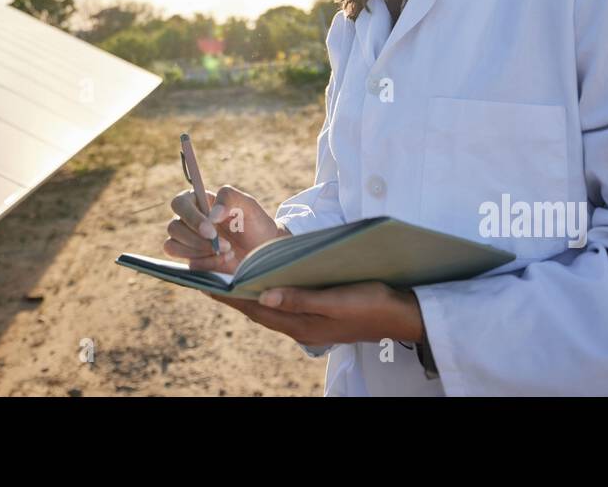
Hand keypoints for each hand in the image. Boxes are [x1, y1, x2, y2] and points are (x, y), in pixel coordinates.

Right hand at [164, 185, 282, 275]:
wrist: (264, 252)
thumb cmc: (255, 224)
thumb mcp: (248, 205)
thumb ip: (229, 198)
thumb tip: (211, 214)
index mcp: (198, 202)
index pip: (179, 204)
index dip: (191, 217)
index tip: (211, 229)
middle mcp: (189, 222)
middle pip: (173, 228)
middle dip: (197, 239)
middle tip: (224, 244)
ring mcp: (189, 243)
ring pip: (173, 246)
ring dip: (200, 251)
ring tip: (228, 250)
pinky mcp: (194, 261)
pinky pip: (188, 264)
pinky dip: (207, 264)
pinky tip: (226, 259)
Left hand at [208, 281, 425, 347]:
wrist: (403, 316)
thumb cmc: (372, 304)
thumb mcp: (335, 299)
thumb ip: (299, 298)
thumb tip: (261, 294)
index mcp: (301, 324)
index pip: (255, 309)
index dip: (229, 297)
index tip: (204, 285)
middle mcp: (301, 327)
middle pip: (258, 310)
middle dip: (234, 296)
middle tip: (209, 280)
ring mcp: (311, 325)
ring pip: (271, 309)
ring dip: (250, 295)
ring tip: (229, 280)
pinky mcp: (320, 318)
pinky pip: (286, 306)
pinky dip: (270, 295)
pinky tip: (267, 285)